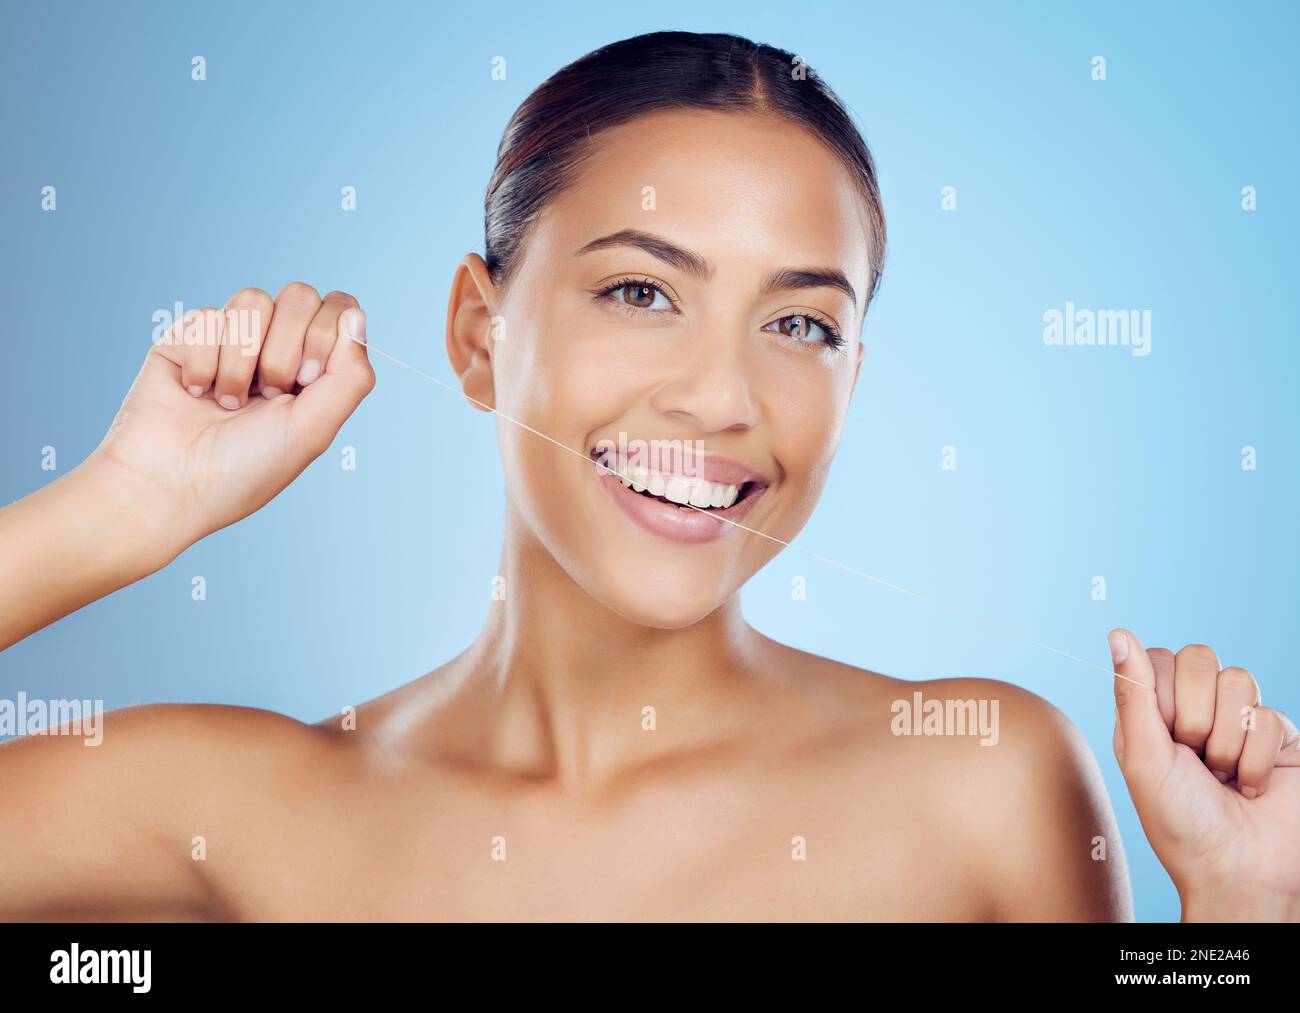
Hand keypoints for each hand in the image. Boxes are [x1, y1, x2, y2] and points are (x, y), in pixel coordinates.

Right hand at [89, 283, 374, 554]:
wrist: (168, 485)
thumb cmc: (244, 469)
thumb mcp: (313, 431)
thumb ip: (349, 376)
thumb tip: (356, 315)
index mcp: (314, 371)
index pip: (340, 309)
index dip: (325, 335)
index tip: (305, 382)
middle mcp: (276, 350)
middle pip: (299, 295)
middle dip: (283, 350)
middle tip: (268, 394)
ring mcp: (232, 341)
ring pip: (253, 299)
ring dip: (241, 360)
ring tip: (229, 403)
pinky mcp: (188, 337)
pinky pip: (208, 317)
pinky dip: (203, 363)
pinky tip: (195, 394)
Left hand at [1111, 628, 1299, 919]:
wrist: (1238, 872)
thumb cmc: (1180, 822)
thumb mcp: (1143, 758)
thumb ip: (1132, 692)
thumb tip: (1117, 632)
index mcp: (1151, 712)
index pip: (1157, 657)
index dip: (1161, 694)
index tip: (1162, 739)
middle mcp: (1193, 710)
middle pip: (1199, 658)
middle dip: (1195, 716)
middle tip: (1194, 760)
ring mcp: (1238, 720)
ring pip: (1239, 679)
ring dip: (1227, 740)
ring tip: (1221, 776)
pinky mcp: (1278, 737)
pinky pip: (1271, 715)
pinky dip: (1257, 759)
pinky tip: (1250, 787)